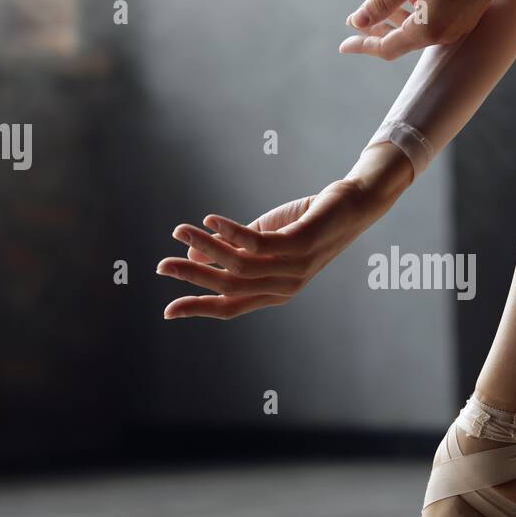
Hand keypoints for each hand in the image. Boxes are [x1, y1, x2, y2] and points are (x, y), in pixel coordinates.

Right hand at [157, 181, 379, 319]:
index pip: (231, 308)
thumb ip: (232, 249)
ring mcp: (294, 267)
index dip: (199, 308)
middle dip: (192, 278)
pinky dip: (230, 231)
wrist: (354, 205)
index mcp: (274, 291)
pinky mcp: (300, 244)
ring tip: (179, 231)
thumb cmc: (307, 221)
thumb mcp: (265, 237)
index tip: (168, 311)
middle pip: (229, 288)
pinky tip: (210, 219)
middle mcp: (284, 286)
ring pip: (239, 266)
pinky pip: (257, 242)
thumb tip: (192, 256)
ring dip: (205, 247)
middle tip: (161, 267)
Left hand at [339, 0, 515, 62]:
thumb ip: (383, 2)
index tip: (342, 45)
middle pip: (399, 41)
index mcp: (427, 29)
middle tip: (352, 20)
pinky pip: (430, 21)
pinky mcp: (464, 16)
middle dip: (375, 29)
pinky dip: (411, 11)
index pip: (386, 47)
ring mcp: (455, 28)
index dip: (362, 45)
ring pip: (415, 29)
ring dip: (393, 16)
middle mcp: (442, 35)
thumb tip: (356, 22)